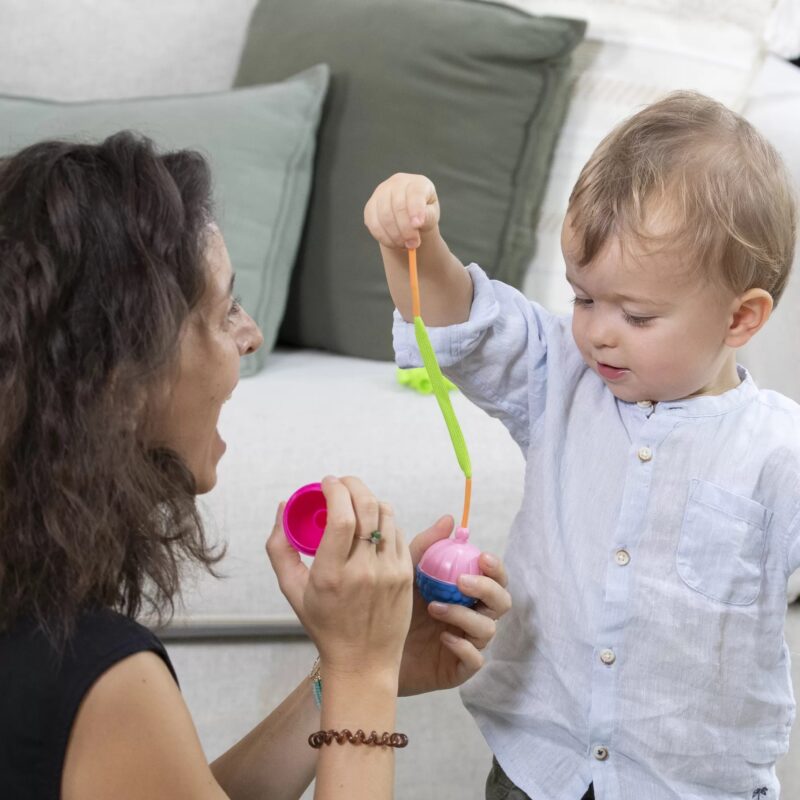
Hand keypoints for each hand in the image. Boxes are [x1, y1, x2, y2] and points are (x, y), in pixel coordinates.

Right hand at [266, 476, 413, 679]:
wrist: (363, 659)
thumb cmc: (325, 624)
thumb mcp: (292, 589)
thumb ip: (280, 546)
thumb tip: (284, 505)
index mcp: (331, 574)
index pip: (340, 517)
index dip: (335, 490)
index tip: (327, 483)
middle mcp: (363, 571)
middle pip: (367, 507)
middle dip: (353, 485)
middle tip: (341, 484)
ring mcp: (390, 571)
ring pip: (386, 514)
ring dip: (369, 500)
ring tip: (356, 502)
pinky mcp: (406, 574)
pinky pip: (398, 531)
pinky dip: (384, 520)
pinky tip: (372, 525)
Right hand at [364, 173, 440, 250]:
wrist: (409, 214)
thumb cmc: (424, 213)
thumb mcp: (432, 214)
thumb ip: (428, 217)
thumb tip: (417, 223)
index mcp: (417, 183)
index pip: (415, 193)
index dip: (416, 209)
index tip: (418, 225)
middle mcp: (397, 183)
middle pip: (398, 206)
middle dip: (406, 229)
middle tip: (413, 244)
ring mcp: (381, 193)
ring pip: (384, 216)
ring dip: (395, 235)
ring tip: (405, 245)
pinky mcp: (370, 206)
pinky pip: (373, 224)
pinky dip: (384, 237)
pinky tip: (393, 243)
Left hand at [398, 515, 511, 695]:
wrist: (368, 647)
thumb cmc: (393, 606)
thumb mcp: (406, 571)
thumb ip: (428, 546)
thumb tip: (450, 519)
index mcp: (465, 592)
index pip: (494, 577)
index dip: (495, 568)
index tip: (482, 558)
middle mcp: (473, 615)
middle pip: (501, 602)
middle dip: (487, 589)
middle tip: (461, 582)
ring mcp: (468, 643)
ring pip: (488, 629)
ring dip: (465, 615)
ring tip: (435, 607)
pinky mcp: (459, 669)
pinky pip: (475, 659)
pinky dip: (463, 647)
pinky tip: (443, 638)